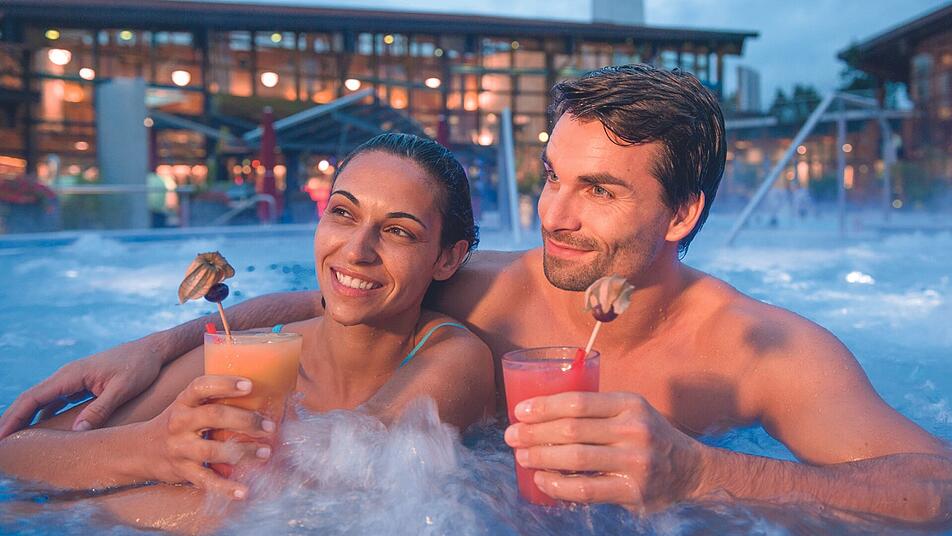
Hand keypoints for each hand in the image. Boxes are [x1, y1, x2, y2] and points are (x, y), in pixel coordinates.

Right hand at [0, 339, 164, 437]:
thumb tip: (77, 432)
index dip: (14, 418)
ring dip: (25, 418)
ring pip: (42, 401)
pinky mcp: (81, 385)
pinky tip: (41, 431)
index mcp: (72, 374)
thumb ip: (100, 409)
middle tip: (0, 443)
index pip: (34, 398)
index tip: (0, 436)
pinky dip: (43, 415)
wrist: (153, 350)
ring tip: (14, 441)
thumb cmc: (140, 366)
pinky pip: (55, 401)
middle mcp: (67, 376)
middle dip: (12, 420)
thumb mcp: (123, 389)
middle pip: (31, 400)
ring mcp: (73, 380)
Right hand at [143, 375, 274, 498]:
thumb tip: (262, 394)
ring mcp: (180, 448)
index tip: (249, 385)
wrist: (141, 450)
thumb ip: (214, 400)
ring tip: (265, 452)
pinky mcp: (183, 471)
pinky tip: (244, 491)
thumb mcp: (188, 406)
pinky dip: (226, 488)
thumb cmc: (178, 423)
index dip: (224, 384)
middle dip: (245, 420)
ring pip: (212, 450)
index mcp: (183, 402)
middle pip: (214, 416)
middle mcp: (179, 423)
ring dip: (242, 452)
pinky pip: (206, 480)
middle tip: (270, 426)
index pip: (201, 386)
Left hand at [504, 391, 705, 511]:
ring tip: (521, 456)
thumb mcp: (631, 412)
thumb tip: (541, 412)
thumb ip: (597, 410)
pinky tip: (542, 480)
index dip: (543, 406)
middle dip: (533, 432)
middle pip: (570, 429)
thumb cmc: (649, 436)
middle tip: (511, 435)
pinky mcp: (633, 491)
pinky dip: (558, 485)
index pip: (577, 401)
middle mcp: (634, 430)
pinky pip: (585, 489)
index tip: (519, 411)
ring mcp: (635, 462)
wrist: (691, 471)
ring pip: (574, 458)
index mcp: (629, 404)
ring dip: (540, 457)